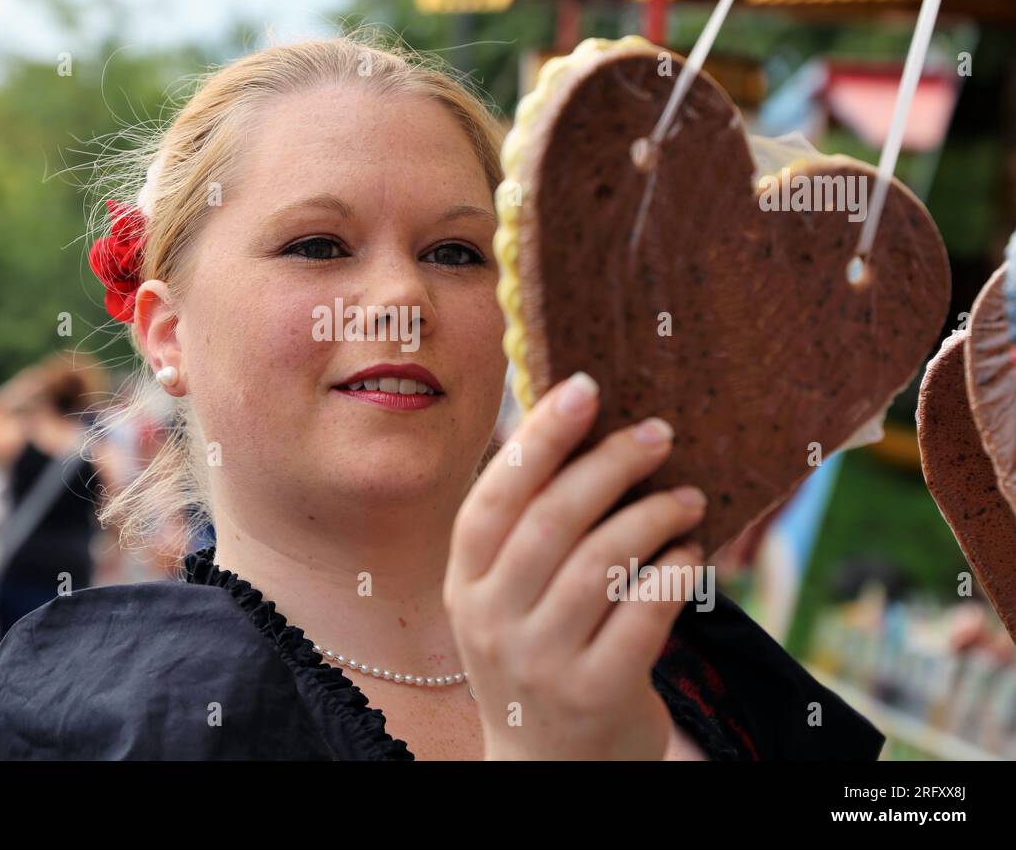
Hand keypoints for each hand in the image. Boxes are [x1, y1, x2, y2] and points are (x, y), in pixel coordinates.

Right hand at [444, 371, 706, 759]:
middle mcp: (492, 620)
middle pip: (553, 518)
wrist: (549, 766)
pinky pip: (645, 613)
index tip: (586, 388)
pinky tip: (689, 557)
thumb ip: (527, 531)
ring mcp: (541, 660)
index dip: (540, 436)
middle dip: (612, 463)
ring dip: (654, 516)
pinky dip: (674, 573)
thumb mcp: (506, 598)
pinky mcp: (596, 692)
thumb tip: (577, 428)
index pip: (496, 495)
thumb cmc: (537, 655)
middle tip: (659, 433)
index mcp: (465, 582)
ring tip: (687, 499)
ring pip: (602, 562)